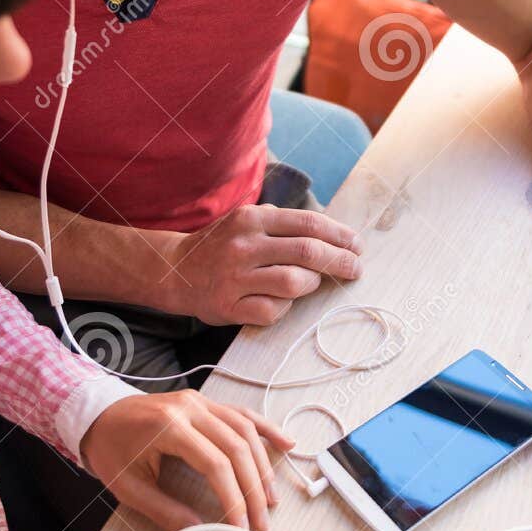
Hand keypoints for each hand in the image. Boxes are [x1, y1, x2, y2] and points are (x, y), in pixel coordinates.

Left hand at [80, 391, 294, 530]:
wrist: (98, 415)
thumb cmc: (110, 450)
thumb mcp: (129, 487)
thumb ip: (164, 510)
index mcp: (169, 427)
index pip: (215, 464)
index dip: (234, 498)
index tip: (241, 527)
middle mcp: (190, 408)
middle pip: (237, 447)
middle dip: (253, 488)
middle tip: (261, 521)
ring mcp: (200, 401)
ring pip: (245, 430)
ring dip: (262, 465)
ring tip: (270, 499)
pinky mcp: (204, 402)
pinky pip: (242, 413)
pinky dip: (266, 428)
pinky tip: (286, 443)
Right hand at [163, 203, 362, 325]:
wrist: (176, 271)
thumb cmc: (223, 246)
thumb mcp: (247, 221)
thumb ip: (283, 224)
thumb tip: (333, 236)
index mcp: (252, 219)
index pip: (309, 224)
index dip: (340, 237)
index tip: (356, 246)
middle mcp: (244, 246)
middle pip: (308, 253)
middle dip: (340, 262)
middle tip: (354, 269)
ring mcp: (235, 277)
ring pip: (295, 283)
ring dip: (312, 284)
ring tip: (313, 283)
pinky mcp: (229, 306)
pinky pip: (273, 311)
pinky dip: (286, 307)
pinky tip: (283, 301)